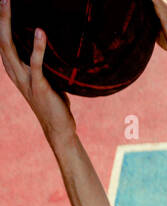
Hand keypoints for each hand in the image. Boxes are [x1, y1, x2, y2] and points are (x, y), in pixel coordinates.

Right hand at [0, 0, 75, 142]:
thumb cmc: (53, 102)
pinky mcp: (39, 87)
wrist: (59, 130)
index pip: (2, 43)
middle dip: (1, 18)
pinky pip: (36, 64)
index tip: (3, 5)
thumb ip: (41, 62)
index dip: (1, 24)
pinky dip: (37, 47)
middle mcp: (15, 73)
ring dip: (7, 24)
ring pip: (10, 48)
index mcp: (14, 70)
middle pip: (1, 41)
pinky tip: (39, 32)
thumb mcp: (44, 77)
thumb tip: (47, 41)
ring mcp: (25, 80)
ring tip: (7, 3)